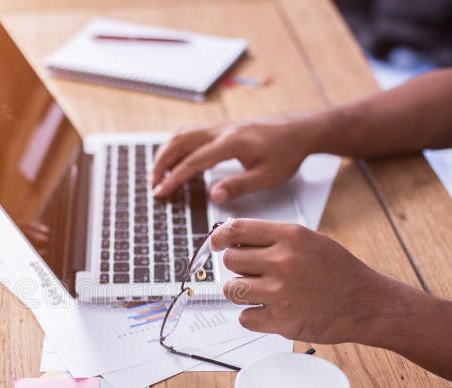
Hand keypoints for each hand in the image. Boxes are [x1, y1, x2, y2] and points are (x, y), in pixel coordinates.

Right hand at [151, 118, 310, 202]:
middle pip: (180, 142)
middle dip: (161, 162)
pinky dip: (177, 146)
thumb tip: (214, 196)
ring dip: (166, 152)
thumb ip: (239, 186)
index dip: (174, 177)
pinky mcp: (222, 128)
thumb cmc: (287, 153)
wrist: (299, 130)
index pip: (194, 161)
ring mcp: (221, 127)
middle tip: (152, 183)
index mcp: (232, 142)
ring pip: (183, 134)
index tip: (161, 191)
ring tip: (157, 172)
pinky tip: (174, 158)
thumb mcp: (268, 176)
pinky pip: (192, 133)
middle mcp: (222, 130)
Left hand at [210, 219, 399, 343]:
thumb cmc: (338, 271)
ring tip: (261, 292)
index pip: (236, 230)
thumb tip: (231, 238)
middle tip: (253, 273)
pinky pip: (244, 317)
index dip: (219, 237)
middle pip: (230, 260)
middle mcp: (283, 261)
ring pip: (231, 290)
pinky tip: (270, 310)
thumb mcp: (309, 240)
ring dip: (241, 292)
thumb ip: (272, 238)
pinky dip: (253, 316)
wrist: (367, 303)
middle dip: (237, 267)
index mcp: (290, 236)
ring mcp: (280, 292)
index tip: (215, 244)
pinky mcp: (280, 320)